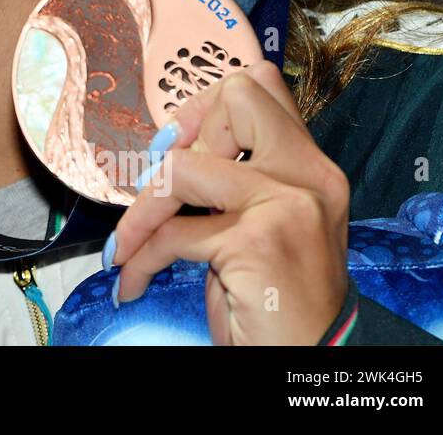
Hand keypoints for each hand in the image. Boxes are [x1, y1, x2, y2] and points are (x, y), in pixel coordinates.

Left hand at [104, 60, 350, 344]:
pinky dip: (140, 258)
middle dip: (179, 137)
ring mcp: (287, 206)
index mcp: (312, 166)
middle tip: (158, 187)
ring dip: (141, 211)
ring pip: (182, 169)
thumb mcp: (269, 224)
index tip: (176, 145)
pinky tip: (134, 281)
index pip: (260, 83)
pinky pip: (171, 233)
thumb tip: (173, 143)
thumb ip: (238, 178)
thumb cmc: (280, 298)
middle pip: (235, 96)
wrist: (313, 359)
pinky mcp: (258, 242)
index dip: (205, 103)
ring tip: (129, 244)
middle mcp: (308, 177)